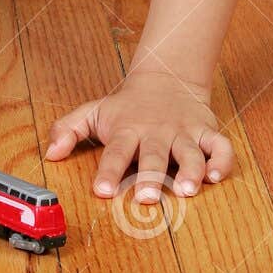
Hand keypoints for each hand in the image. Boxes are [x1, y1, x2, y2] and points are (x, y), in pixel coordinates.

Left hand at [45, 70, 234, 202]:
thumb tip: (51, 153)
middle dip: (150, 176)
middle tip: (146, 197)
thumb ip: (68, 130)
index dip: (109, 171)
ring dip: (190, 170)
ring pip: (190, 152)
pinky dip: (222, 161)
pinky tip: (215, 177)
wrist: (166, 76)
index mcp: (128, 129)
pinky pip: (220, 147)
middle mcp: (157, 132)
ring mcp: (184, 132)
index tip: (103, 191)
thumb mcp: (93, 111)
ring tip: (187, 189)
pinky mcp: (207, 131)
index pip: (116, 152)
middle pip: (154, 155)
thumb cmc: (126, 105)